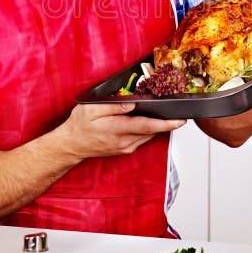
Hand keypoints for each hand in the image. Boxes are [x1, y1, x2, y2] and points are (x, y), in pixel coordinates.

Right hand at [57, 102, 185, 160]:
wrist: (72, 145)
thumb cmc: (80, 126)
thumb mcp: (91, 109)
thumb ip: (112, 105)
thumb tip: (131, 103)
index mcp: (117, 129)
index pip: (147, 126)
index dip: (166, 124)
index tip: (180, 120)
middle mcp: (124, 142)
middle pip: (152, 131)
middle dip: (167, 123)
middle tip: (179, 112)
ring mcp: (126, 147)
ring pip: (149, 135)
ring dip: (159, 126)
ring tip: (167, 114)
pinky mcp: (126, 149)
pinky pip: (143, 138)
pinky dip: (149, 130)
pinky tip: (150, 120)